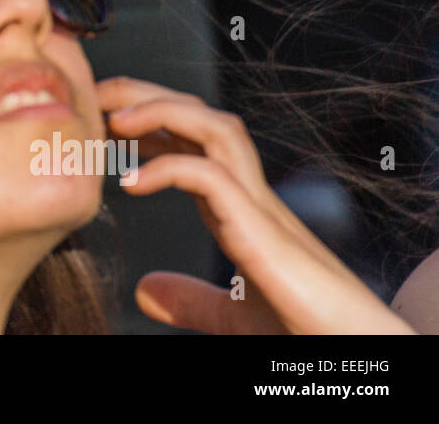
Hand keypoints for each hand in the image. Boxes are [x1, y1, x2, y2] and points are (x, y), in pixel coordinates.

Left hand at [97, 76, 414, 333]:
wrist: (356, 354)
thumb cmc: (304, 332)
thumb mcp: (233, 315)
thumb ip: (192, 299)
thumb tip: (145, 291)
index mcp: (239, 208)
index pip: (191, 141)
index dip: (146, 121)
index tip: (99, 122)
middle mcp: (251, 196)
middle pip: (200, 117)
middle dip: (146, 95)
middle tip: (94, 97)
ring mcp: (262, 209)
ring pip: (217, 128)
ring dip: (161, 111)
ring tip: (112, 121)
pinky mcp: (266, 233)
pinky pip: (215, 177)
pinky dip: (169, 168)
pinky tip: (131, 183)